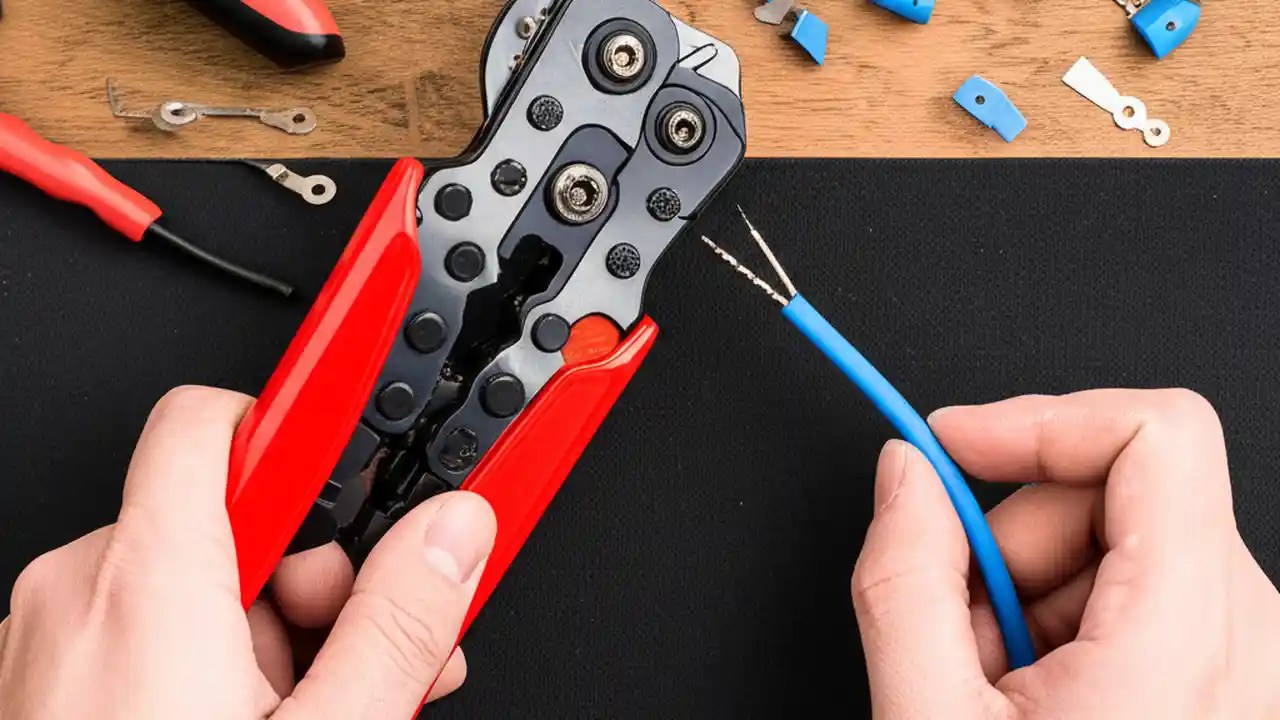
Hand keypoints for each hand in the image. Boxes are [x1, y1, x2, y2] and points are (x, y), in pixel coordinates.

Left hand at [0, 386, 496, 719]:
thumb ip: (402, 624)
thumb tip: (456, 535)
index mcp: (147, 583)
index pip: (225, 421)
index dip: (314, 409)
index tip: (375, 397)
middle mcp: (84, 593)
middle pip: (236, 513)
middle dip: (321, 568)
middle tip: (372, 640)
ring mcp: (58, 642)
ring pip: (204, 578)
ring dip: (283, 627)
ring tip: (331, 707)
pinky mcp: (56, 684)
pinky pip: (158, 626)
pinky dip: (226, 659)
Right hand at [852, 389, 1279, 718]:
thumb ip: (901, 576)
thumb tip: (903, 476)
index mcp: (1190, 642)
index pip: (1154, 434)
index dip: (1037, 419)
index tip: (950, 446)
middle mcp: (1250, 641)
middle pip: (1122, 488)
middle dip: (1012, 537)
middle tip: (959, 622)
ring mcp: (1245, 663)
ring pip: (1123, 542)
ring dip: (1030, 588)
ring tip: (994, 684)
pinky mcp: (1225, 678)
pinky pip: (1138, 590)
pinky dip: (1064, 621)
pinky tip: (1034, 698)